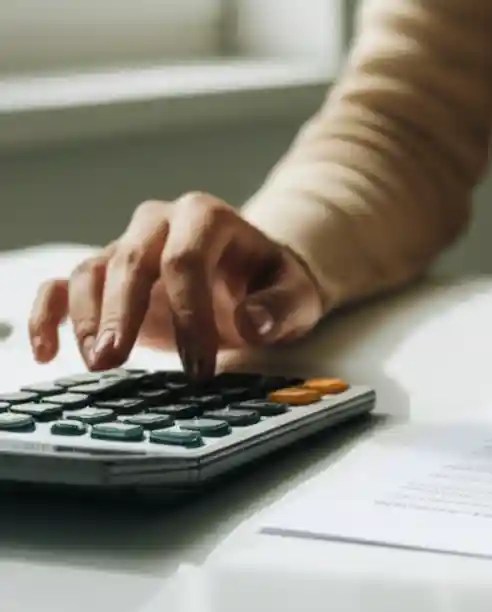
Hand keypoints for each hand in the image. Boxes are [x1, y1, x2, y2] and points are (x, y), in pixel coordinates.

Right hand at [28, 193, 323, 378]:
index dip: (188, 314)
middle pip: (130, 261)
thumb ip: (282, 307)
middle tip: (116, 360)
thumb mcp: (297, 295)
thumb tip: (252, 322)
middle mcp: (159, 223)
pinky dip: (50, 314)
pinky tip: (48, 351)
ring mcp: (128, 246)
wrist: (257, 280)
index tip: (198, 367)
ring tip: (98, 364)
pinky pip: (64, 286)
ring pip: (92, 272)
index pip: (186, 261)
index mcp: (207, 218)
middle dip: (122, 313)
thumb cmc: (274, 285)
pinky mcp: (107, 274)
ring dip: (88, 319)